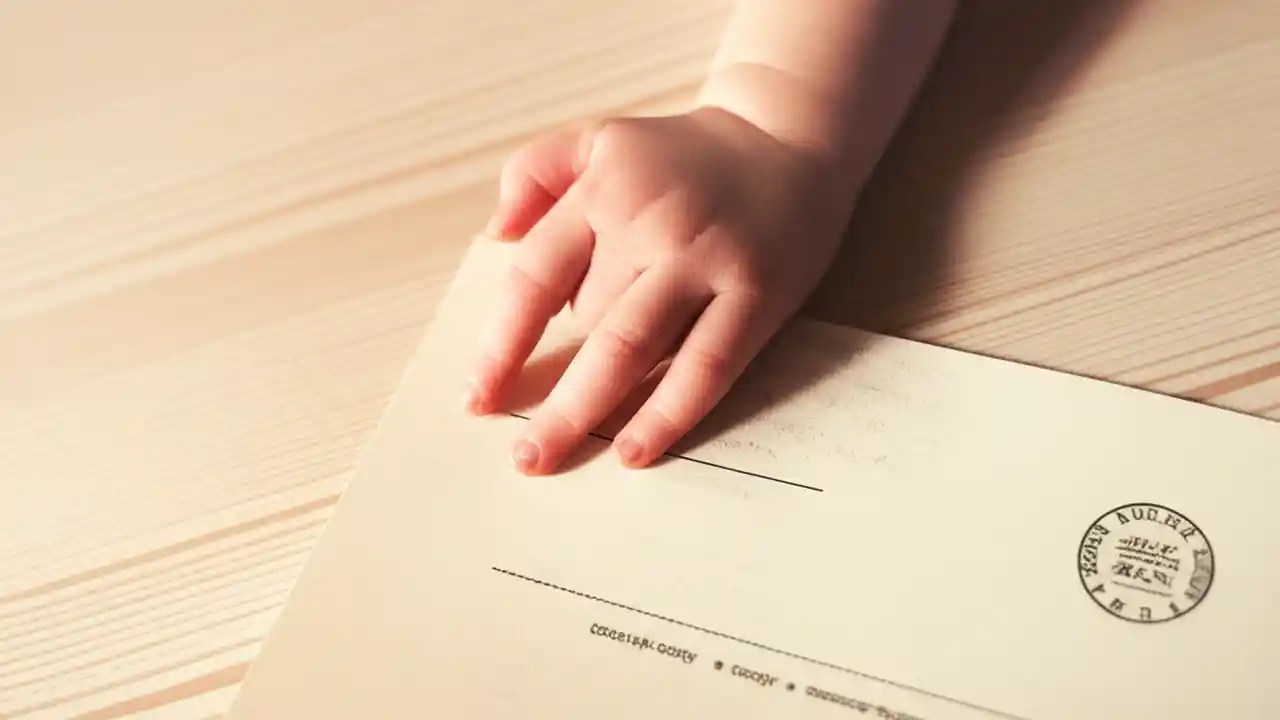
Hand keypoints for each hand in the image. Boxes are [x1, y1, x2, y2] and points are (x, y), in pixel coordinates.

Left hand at [468, 107, 849, 473]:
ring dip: (587, 411)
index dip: (502, 342)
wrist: (790, 138)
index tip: (476, 397)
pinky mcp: (756, 293)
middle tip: (522, 457)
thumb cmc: (681, 156)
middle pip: (587, 322)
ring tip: (552, 459)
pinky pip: (707, 365)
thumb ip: (534, 173)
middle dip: (550, 395)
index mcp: (603, 190)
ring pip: (635, 348)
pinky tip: (635, 450)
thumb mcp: (600, 140)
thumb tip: (495, 235)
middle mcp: (652, 224)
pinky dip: (669, 412)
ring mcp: (705, 260)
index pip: (537, 276)